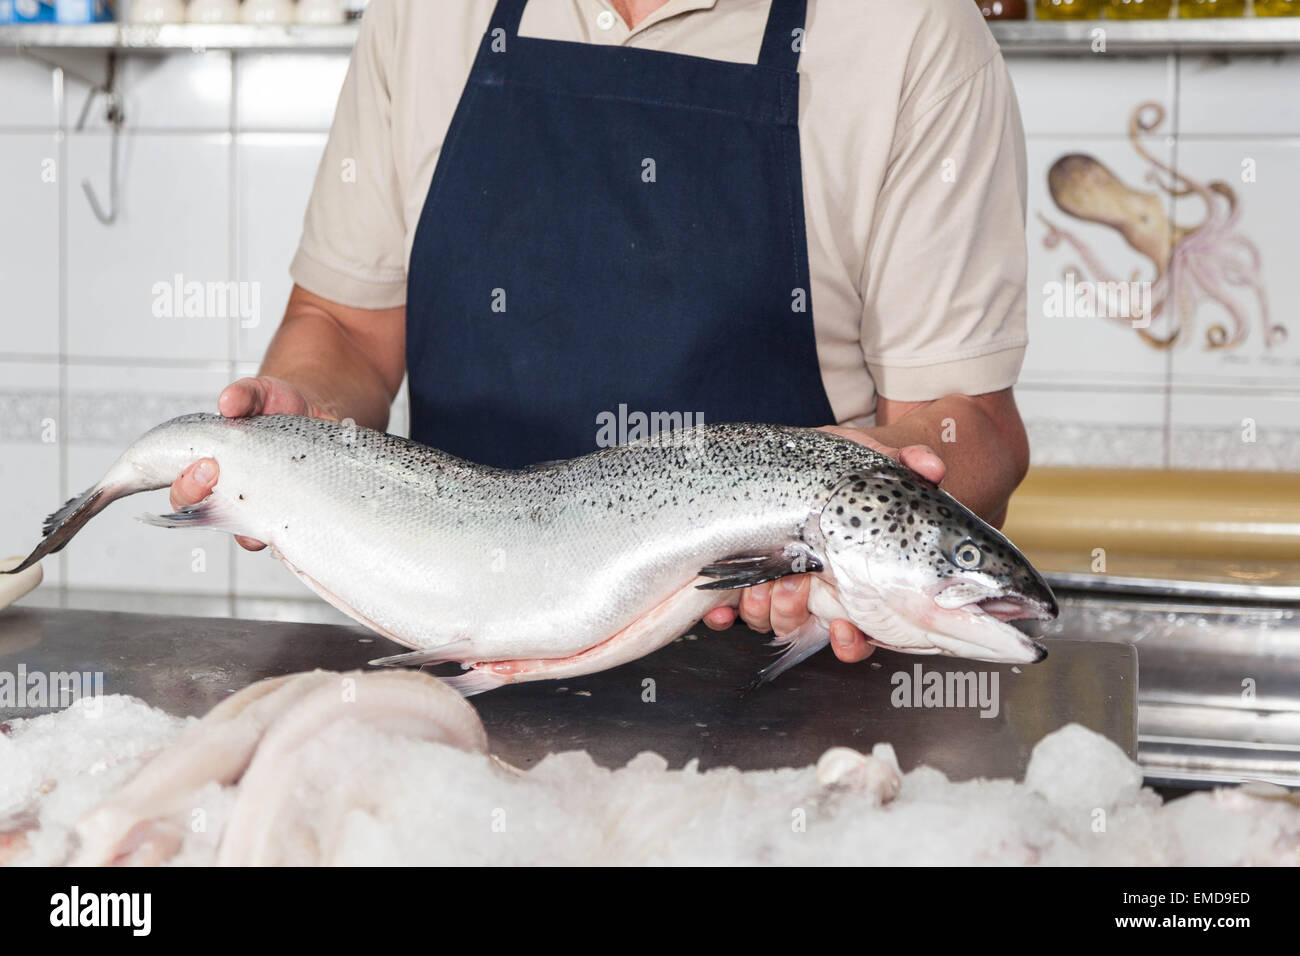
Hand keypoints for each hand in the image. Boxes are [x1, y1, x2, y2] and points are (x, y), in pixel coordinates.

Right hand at [168, 377, 337, 550]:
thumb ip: (243, 395)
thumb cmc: (276, 407)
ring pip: (243, 533)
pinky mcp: (293, 510)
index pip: (182, 487)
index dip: (184, 484)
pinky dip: (286, 528)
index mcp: (210, 465)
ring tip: (258, 500)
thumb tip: (228, 403)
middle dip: (200, 497)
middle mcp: (230, 491)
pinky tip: (294, 515)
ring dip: (244, 524)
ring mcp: (263, 505)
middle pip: (201, 514)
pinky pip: (285, 531)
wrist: (315, 413)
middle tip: (215, 473)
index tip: (204, 464)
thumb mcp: (259, 392)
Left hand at [701, 426, 946, 663]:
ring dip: (763, 611)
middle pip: (805, 626)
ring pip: (769, 620)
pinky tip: (718, 610)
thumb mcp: (877, 462)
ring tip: (761, 587)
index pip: (859, 632)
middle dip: (794, 613)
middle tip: (792, 585)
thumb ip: (910, 463)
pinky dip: (723, 615)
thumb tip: (932, 467)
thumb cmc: (848, 471)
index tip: (843, 627)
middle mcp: (816, 590)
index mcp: (852, 581)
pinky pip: (730, 611)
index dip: (852, 642)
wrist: (809, 461)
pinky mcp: (744, 575)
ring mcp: (778, 585)